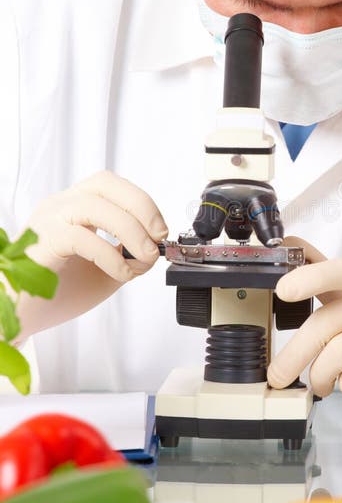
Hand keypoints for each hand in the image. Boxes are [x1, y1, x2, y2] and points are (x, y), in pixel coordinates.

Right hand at [15, 171, 167, 339]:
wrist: (18, 319)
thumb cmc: (55, 294)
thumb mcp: (105, 272)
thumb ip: (129, 256)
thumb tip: (154, 249)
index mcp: (73, 208)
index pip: (111, 185)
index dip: (142, 203)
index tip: (161, 231)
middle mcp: (58, 207)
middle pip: (105, 184)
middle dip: (141, 207)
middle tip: (158, 238)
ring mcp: (47, 222)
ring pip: (95, 205)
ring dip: (131, 230)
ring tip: (144, 258)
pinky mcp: (41, 245)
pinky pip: (80, 238)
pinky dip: (109, 255)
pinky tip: (120, 273)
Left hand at [267, 237, 341, 396]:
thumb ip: (326, 273)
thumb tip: (290, 244)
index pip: (338, 270)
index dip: (309, 278)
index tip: (284, 290)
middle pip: (325, 324)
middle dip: (293, 355)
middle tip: (276, 375)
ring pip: (335, 356)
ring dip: (320, 376)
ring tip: (320, 383)